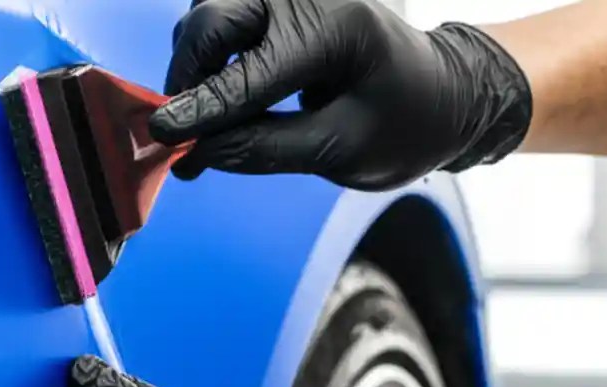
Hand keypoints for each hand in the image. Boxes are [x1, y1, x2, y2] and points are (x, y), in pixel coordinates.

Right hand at [148, 0, 531, 189]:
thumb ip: (265, 148)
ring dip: (197, 65)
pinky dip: (212, 55)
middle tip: (182, 130)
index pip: (248, 74)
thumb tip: (197, 151)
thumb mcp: (342, 150)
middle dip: (188, 77)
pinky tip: (226, 93)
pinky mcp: (284, 3)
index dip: (200, 111)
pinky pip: (224, 18)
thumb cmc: (406, 125)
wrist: (444, 94)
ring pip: (210, 15)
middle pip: (213, 20)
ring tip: (210, 115)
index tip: (163, 137)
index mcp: (335, 30)